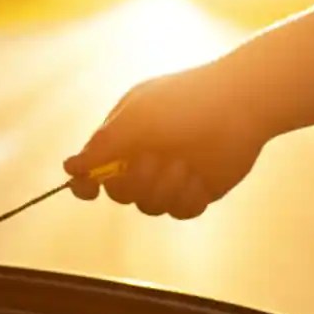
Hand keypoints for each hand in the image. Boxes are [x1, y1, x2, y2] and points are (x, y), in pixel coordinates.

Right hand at [62, 64, 272, 218]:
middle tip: (154, 159)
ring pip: (149, 206)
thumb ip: (102, 145)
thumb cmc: (186, 101)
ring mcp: (170, 175)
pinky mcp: (196, 190)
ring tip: (185, 164)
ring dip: (164, 187)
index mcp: (125, 136)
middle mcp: (144, 157)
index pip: (93, 168)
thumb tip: (69, 166)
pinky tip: (199, 177)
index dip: (86, 183)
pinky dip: (187, 197)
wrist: (244, 103)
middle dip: (134, 181)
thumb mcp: (137, 117)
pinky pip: (180, 212)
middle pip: (119, 192)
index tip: (87, 189)